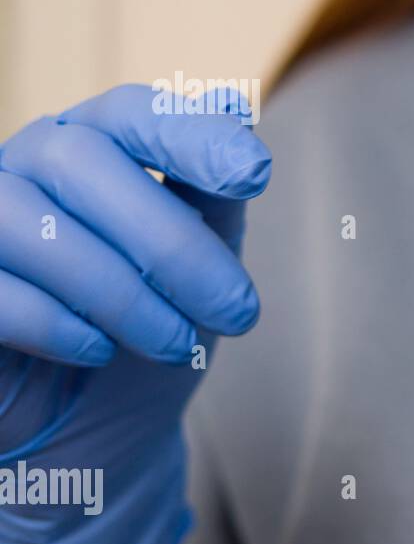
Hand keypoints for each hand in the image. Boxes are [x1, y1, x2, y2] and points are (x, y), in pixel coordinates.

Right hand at [0, 84, 269, 543]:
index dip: (191, 130)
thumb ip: (208, 207)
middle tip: (236, 312)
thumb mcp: (196, 273)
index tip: (252, 170)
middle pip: (92, 168)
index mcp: (100, 155)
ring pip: (37, 223)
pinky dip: (54, 317)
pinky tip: (102, 353)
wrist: (77, 433)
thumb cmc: (147, 340)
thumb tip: (242, 144)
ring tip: (184, 344)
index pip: (140, 110)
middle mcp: (32, 174)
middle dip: (172, 241)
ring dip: (124, 284)